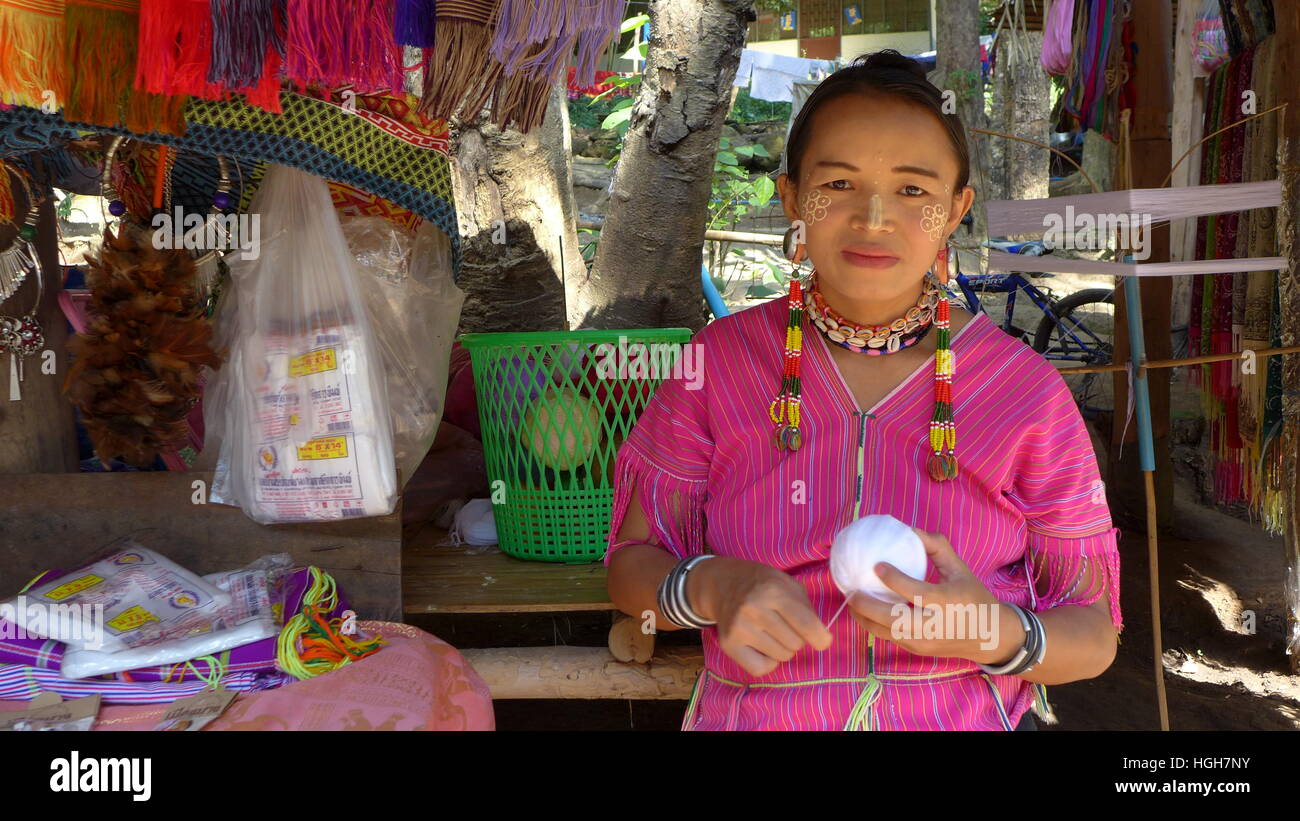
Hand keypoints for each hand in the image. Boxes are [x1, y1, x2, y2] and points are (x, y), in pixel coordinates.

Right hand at [690, 556, 832, 677]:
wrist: (722, 584)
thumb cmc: (762, 584)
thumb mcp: (787, 584)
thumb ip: (806, 608)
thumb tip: (818, 638)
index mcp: (773, 590)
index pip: (807, 625)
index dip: (821, 638)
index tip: (823, 641)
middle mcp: (754, 609)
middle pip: (796, 644)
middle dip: (797, 638)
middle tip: (785, 626)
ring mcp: (739, 628)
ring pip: (781, 657)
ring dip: (783, 648)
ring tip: (771, 632)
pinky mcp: (728, 644)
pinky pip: (761, 668)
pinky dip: (768, 662)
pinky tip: (762, 646)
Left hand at [845, 528, 1025, 665]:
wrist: (990, 637)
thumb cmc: (973, 597)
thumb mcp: (960, 569)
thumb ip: (936, 547)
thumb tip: (909, 530)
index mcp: (948, 602)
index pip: (917, 592)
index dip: (894, 579)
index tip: (876, 565)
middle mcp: (934, 626)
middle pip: (894, 620)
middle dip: (867, 606)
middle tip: (851, 590)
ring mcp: (924, 641)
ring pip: (885, 633)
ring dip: (863, 618)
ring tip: (850, 600)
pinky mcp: (917, 650)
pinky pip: (889, 638)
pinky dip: (872, 625)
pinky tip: (862, 611)